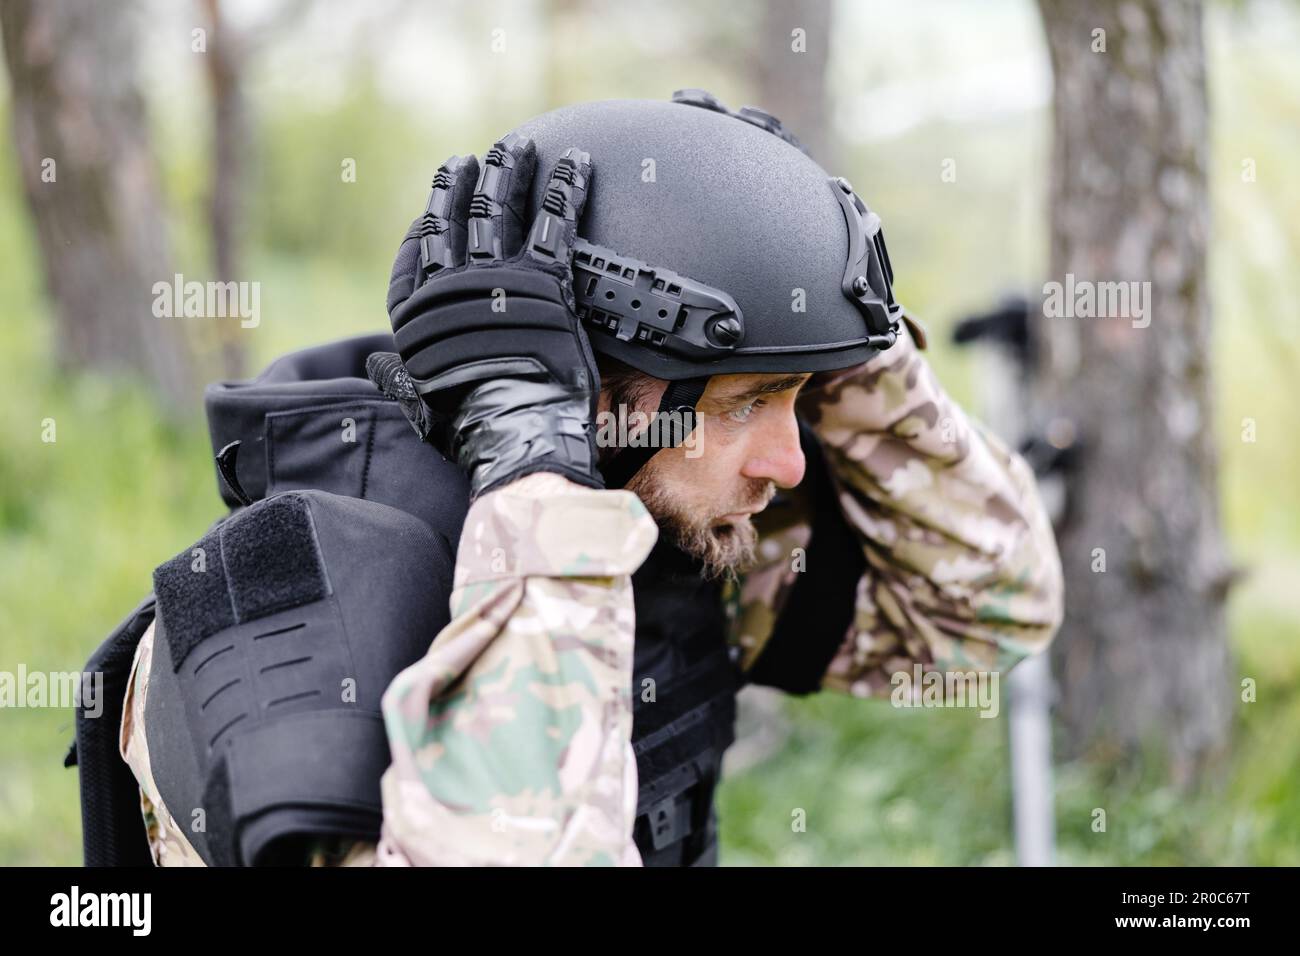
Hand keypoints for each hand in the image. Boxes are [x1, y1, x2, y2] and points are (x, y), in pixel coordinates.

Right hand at [382, 132, 600, 497]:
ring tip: (515, 146)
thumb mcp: (415, 404)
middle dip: (464, 183)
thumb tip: (374, 364)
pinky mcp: (547, 281)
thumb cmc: (465, 427)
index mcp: (420, 313)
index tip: (431, 208)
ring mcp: (500, 278)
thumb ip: (395, 377)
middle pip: (457, 219)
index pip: (416, 255)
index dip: (426, 225)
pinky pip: (556, 223)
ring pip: (500, 210)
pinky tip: (575, 163)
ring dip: (508, 172)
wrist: (514, 433)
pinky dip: (566, 189)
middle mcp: (455, 285)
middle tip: (472, 159)